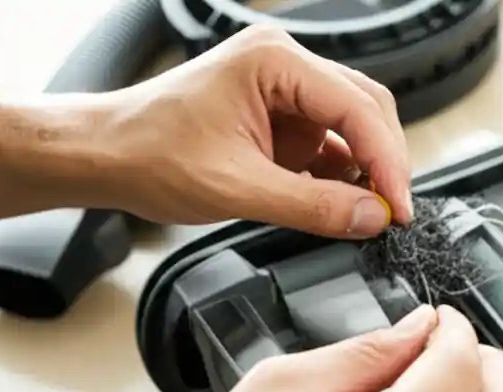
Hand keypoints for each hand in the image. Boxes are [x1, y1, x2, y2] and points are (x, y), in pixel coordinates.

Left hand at [89, 24, 412, 237]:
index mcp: (274, 61)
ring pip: (352, 127)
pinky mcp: (279, 119)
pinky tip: (341, 205)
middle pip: (365, 109)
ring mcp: (283, 91)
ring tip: (366, 213)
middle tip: (392, 213)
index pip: (357, 107)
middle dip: (384, 163)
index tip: (398, 207)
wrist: (104, 156)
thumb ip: (312, 207)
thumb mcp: (237, 190)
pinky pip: (328, 145)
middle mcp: (283, 65)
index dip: (387, 161)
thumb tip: (370, 218)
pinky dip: (340, 177)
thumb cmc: (148, 152)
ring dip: (364, 171)